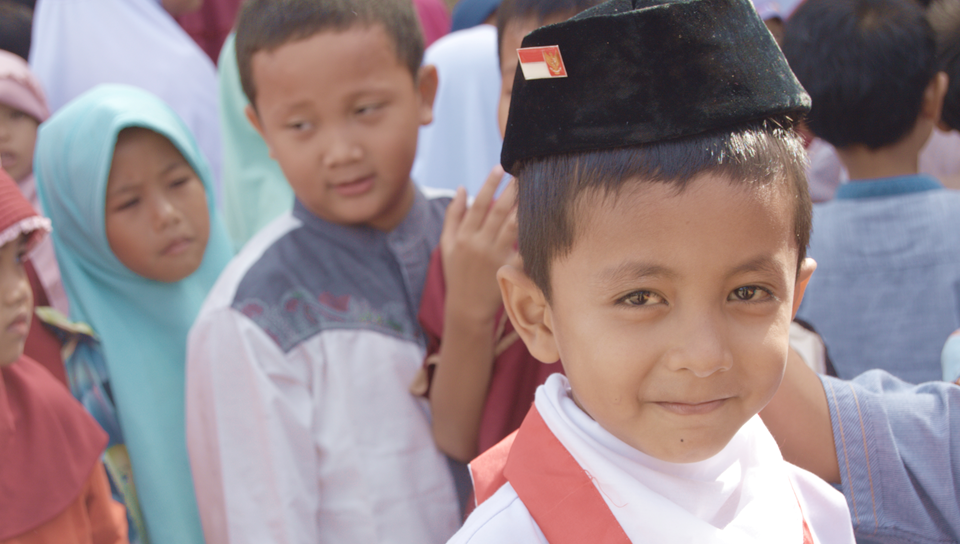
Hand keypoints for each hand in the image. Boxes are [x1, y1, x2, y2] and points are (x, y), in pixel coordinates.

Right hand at [440, 166, 518, 323]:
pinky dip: (532, 234)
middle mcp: (479, 244)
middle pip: (499, 211)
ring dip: (523, 206)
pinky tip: (542, 218)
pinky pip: (523, 248)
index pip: (478, 204)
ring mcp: (495, 256)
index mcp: (463, 236)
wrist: (467, 306)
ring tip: (533, 189)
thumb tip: (463, 187)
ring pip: (513, 226)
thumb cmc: (456, 272)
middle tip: (523, 171)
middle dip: (511, 190)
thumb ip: (453, 215)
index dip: (489, 185)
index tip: (500, 168)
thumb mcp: (446, 244)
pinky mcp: (509, 268)